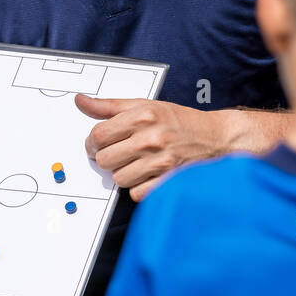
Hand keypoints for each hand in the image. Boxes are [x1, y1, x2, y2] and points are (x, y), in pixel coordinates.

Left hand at [77, 96, 245, 201]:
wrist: (215, 138)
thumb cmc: (178, 122)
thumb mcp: (145, 106)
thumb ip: (109, 106)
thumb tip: (80, 101)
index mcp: (144, 115)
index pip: (98, 135)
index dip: (93, 143)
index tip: (98, 145)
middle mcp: (152, 138)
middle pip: (104, 160)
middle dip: (108, 159)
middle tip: (119, 154)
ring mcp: (161, 162)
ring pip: (118, 179)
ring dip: (124, 174)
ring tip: (138, 164)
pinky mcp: (168, 181)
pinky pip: (136, 194)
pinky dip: (139, 188)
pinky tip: (149, 175)